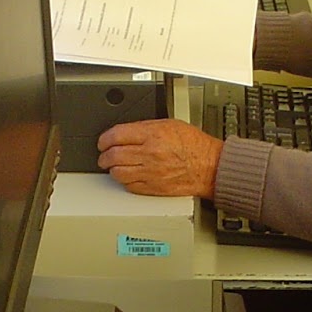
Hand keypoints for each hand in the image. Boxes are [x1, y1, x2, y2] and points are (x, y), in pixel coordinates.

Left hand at [96, 118, 222, 197]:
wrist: (209, 166)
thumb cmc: (194, 145)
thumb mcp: (169, 124)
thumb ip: (145, 127)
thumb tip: (125, 132)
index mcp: (152, 135)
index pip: (116, 135)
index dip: (104, 139)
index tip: (102, 141)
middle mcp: (149, 154)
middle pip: (113, 155)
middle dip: (104, 155)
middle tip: (104, 155)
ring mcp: (150, 172)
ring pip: (118, 172)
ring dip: (112, 169)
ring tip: (113, 166)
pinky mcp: (153, 188)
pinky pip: (129, 186)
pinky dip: (124, 181)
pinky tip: (127, 176)